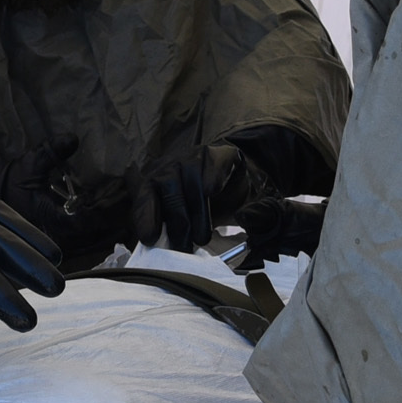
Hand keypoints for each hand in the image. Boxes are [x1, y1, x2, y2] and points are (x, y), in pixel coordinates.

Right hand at [131, 137, 331, 262]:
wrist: (222, 192)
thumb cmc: (238, 198)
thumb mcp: (256, 202)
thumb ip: (258, 211)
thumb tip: (248, 218)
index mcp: (222, 156)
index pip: (214, 162)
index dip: (211, 175)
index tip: (211, 191)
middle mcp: (190, 157)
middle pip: (185, 181)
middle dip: (190, 214)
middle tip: (198, 242)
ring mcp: (168, 168)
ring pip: (161, 188)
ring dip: (169, 220)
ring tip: (178, 246)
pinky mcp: (151, 185)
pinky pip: (143, 199)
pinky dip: (145, 218)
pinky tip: (149, 238)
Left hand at [131, 144, 240, 253]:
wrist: (229, 170)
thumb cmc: (199, 199)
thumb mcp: (179, 215)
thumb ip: (169, 227)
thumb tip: (162, 250)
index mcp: (153, 182)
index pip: (144, 200)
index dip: (146, 219)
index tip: (150, 239)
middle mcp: (169, 167)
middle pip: (171, 197)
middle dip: (178, 227)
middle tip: (184, 248)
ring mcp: (192, 158)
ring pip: (193, 189)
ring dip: (199, 217)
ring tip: (202, 237)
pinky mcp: (216, 154)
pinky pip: (213, 175)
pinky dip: (214, 187)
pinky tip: (215, 196)